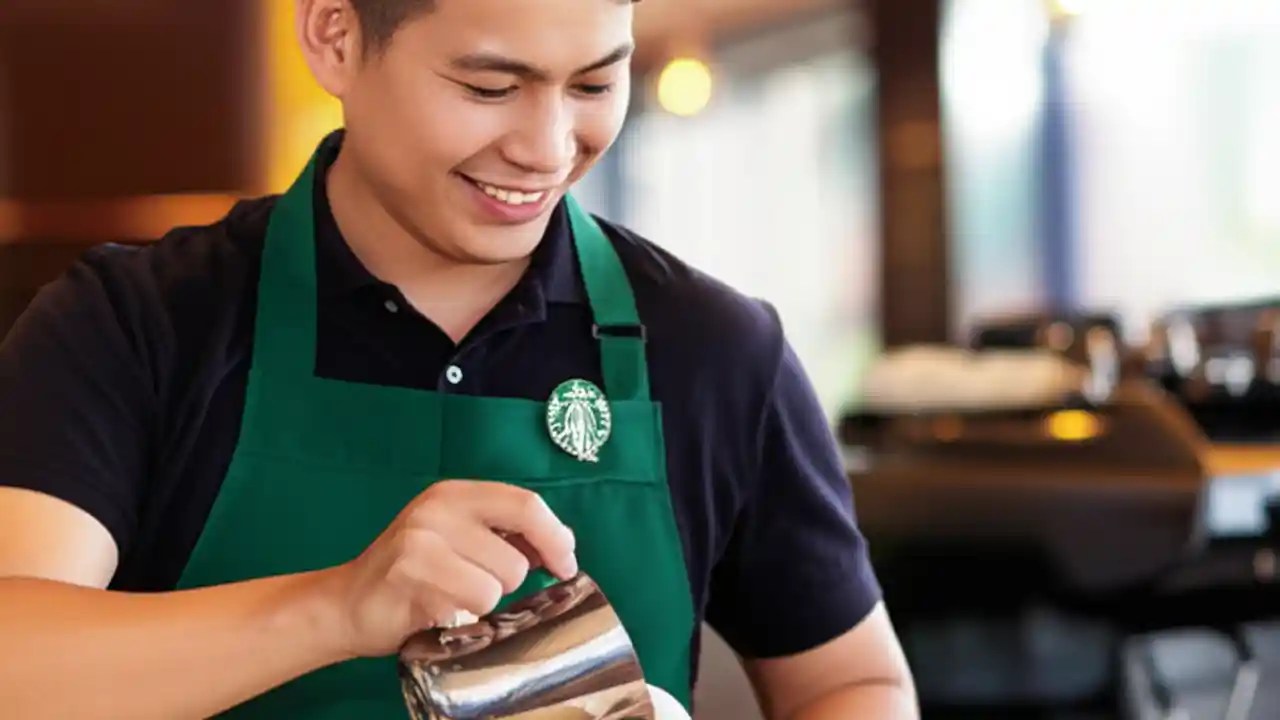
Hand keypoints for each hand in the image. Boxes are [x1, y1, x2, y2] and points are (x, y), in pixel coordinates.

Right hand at [318, 480, 577, 657]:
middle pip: (516, 558)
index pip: (526, 505)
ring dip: (483, 603)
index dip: (556, 538)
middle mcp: (437, 510)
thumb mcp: (459, 538)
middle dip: (507, 583)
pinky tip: (436, 610)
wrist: (347, 602)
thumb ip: (505, 535)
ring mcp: (420, 541)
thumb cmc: (413, 574)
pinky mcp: (409, 576)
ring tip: (451, 596)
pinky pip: (470, 606)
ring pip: (497, 586)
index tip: (566, 565)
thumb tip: (561, 547)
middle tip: (475, 585)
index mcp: (454, 494)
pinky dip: (462, 617)